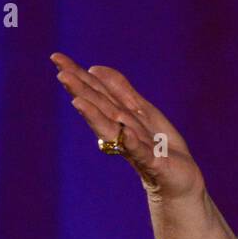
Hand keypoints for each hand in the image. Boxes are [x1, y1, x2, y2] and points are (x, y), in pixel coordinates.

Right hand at [51, 52, 205, 202]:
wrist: (180, 180)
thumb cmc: (159, 146)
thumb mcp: (142, 111)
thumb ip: (120, 91)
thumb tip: (94, 68)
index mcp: (120, 117)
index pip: (96, 92)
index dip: (78, 75)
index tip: (57, 58)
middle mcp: (122, 131)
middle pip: (100, 108)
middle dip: (81, 92)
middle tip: (61, 75)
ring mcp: (136, 148)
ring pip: (113, 129)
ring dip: (95, 116)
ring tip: (78, 101)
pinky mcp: (154, 163)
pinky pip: (142, 152)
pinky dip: (132, 144)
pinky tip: (124, 134)